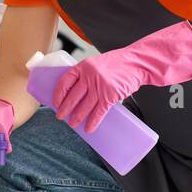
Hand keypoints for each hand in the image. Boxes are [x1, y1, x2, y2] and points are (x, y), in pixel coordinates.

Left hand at [53, 21, 191, 133]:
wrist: (137, 62)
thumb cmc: (117, 64)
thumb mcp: (97, 64)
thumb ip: (86, 76)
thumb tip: (76, 94)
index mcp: (83, 66)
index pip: (65, 81)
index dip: (58, 93)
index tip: (55, 102)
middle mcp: (89, 76)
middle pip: (72, 96)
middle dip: (65, 109)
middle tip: (60, 116)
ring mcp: (100, 86)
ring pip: (84, 106)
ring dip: (76, 117)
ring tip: (72, 124)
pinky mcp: (110, 95)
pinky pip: (99, 112)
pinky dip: (93, 122)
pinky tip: (89, 128)